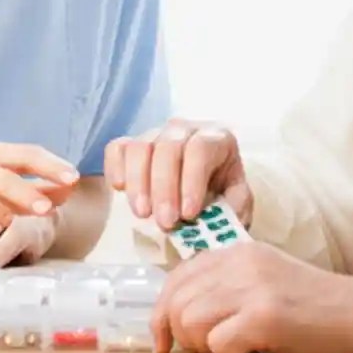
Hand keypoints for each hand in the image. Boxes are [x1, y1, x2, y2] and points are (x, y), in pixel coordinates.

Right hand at [105, 118, 251, 230]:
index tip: (189, 214)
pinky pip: (117, 148)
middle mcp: (185, 129)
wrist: (206, 190)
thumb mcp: (238, 203)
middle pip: (168, 148)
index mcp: (217, 138)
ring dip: (139, 183)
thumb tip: (215, 219)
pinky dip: (115, 168)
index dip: (192, 181)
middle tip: (165, 223)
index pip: (201, 149)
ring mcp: (155, 134)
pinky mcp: (132, 144)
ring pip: (140, 147)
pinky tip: (120, 190)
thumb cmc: (222, 196)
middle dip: (165, 188)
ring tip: (142, 214)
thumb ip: (233, 209)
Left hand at [152, 242, 352, 352]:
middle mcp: (240, 263)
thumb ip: (225, 285)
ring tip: (231, 350)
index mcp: (237, 252)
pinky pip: (218, 343)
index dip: (164, 311)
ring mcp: (253, 287)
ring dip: (204, 346)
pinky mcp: (265, 315)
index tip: (165, 338)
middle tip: (207, 349)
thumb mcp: (263, 280)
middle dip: (182, 334)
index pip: (177, 277)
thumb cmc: (312, 308)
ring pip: (189, 321)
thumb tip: (179, 314)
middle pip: (176, 301)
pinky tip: (251, 352)